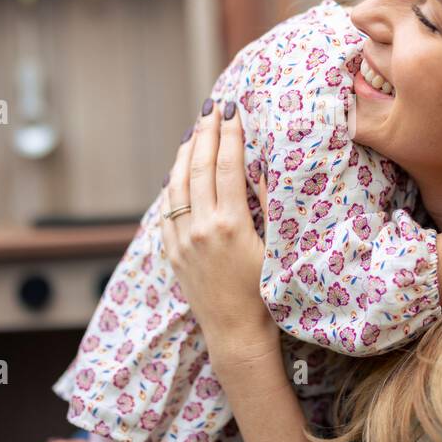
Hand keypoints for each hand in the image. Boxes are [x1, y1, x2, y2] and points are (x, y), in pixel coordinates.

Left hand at [159, 101, 276, 360]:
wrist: (236, 333)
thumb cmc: (264, 293)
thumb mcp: (274, 248)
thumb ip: (265, 206)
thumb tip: (262, 166)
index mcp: (231, 224)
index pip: (229, 166)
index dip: (231, 135)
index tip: (234, 110)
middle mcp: (201, 228)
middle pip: (201, 168)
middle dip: (208, 133)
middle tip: (213, 108)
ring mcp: (182, 240)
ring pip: (178, 185)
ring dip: (187, 153)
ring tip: (196, 131)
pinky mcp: (172, 252)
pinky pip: (167, 210)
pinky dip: (172, 184)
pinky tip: (178, 170)